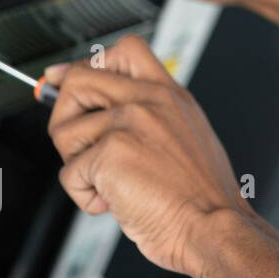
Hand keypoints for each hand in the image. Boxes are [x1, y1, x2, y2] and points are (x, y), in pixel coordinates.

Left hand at [45, 34, 259, 277]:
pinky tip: (114, 201)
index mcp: (170, 96)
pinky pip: (69, 173)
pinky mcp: (111, 153)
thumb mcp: (188, 137)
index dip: (87, 64)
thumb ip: (152, 118)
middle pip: (77, 80)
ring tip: (108, 182)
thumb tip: (105, 113)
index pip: (125, 51)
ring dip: (76, 165)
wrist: (214, 226)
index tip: (64, 78)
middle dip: (64, 116)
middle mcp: (150, 101)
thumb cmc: (203, 196)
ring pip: (64, 131)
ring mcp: (130, 123)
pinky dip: (84, 196)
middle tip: (83, 147)